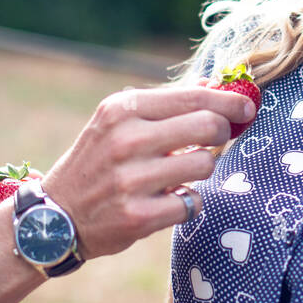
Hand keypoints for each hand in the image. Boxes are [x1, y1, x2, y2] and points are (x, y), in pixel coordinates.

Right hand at [39, 85, 255, 259]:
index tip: (246, 108)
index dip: (228, 101)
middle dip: (221, 133)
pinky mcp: (138, 216)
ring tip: (181, 173)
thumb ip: (165, 105)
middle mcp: (125, 140)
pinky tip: (168, 200)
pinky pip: (192, 203)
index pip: (192, 97)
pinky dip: (187, 202)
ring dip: (202, 169)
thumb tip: (215, 86)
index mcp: (122, 110)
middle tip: (216, 141)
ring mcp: (131, 180)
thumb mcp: (117, 123)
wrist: (55, 216)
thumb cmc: (97, 163)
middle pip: (207, 126)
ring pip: (205, 164)